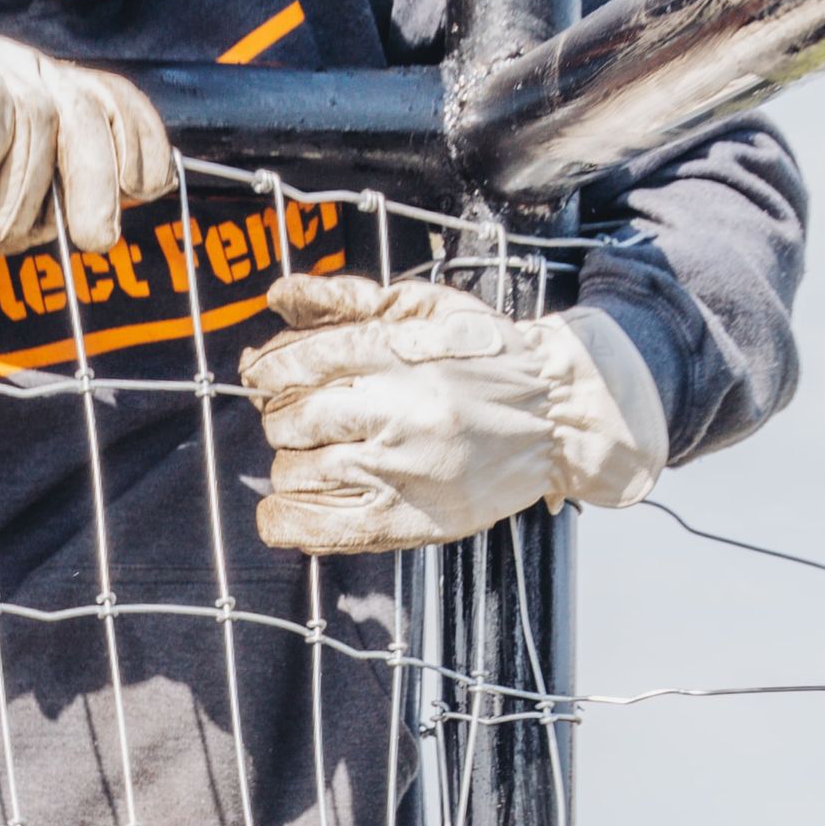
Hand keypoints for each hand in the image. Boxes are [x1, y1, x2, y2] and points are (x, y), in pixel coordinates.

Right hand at [0, 38, 174, 301]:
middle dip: (95, 179)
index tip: (147, 188)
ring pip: (34, 112)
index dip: (141, 138)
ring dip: (24, 185)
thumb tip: (153, 181)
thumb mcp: (36, 207)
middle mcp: (17, 68)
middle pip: (81, 108)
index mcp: (49, 92)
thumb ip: (84, 186)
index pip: (112, 97)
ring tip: (0, 224)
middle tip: (94, 239)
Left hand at [239, 271, 667, 551]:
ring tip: (316, 454)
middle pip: (288, 420)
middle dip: (284, 416)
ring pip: (295, 472)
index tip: (270, 377)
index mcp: (390, 355)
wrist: (556, 414)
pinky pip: (318, 529)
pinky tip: (283, 510)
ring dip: (291, 463)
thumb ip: (345, 298)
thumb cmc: (486, 356)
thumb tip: (278, 296)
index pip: (290, 366)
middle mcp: (390, 413)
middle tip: (305, 416)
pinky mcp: (407, 518)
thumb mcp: (422, 307)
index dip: (268, 373)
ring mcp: (397, 471)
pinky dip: (284, 520)